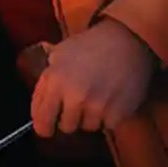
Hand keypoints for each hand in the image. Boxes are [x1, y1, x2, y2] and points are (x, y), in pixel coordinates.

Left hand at [31, 18, 156, 137]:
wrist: (128, 39)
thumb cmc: (90, 45)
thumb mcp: (58, 56)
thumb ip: (45, 83)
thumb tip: (39, 111)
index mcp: (55, 83)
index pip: (42, 123)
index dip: (44, 126)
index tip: (49, 125)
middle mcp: (75, 97)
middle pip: (66, 127)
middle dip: (70, 117)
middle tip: (79, 104)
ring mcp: (98, 107)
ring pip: (88, 127)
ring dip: (91, 117)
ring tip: (98, 98)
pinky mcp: (119, 112)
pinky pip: (108, 125)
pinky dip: (110, 116)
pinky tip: (112, 99)